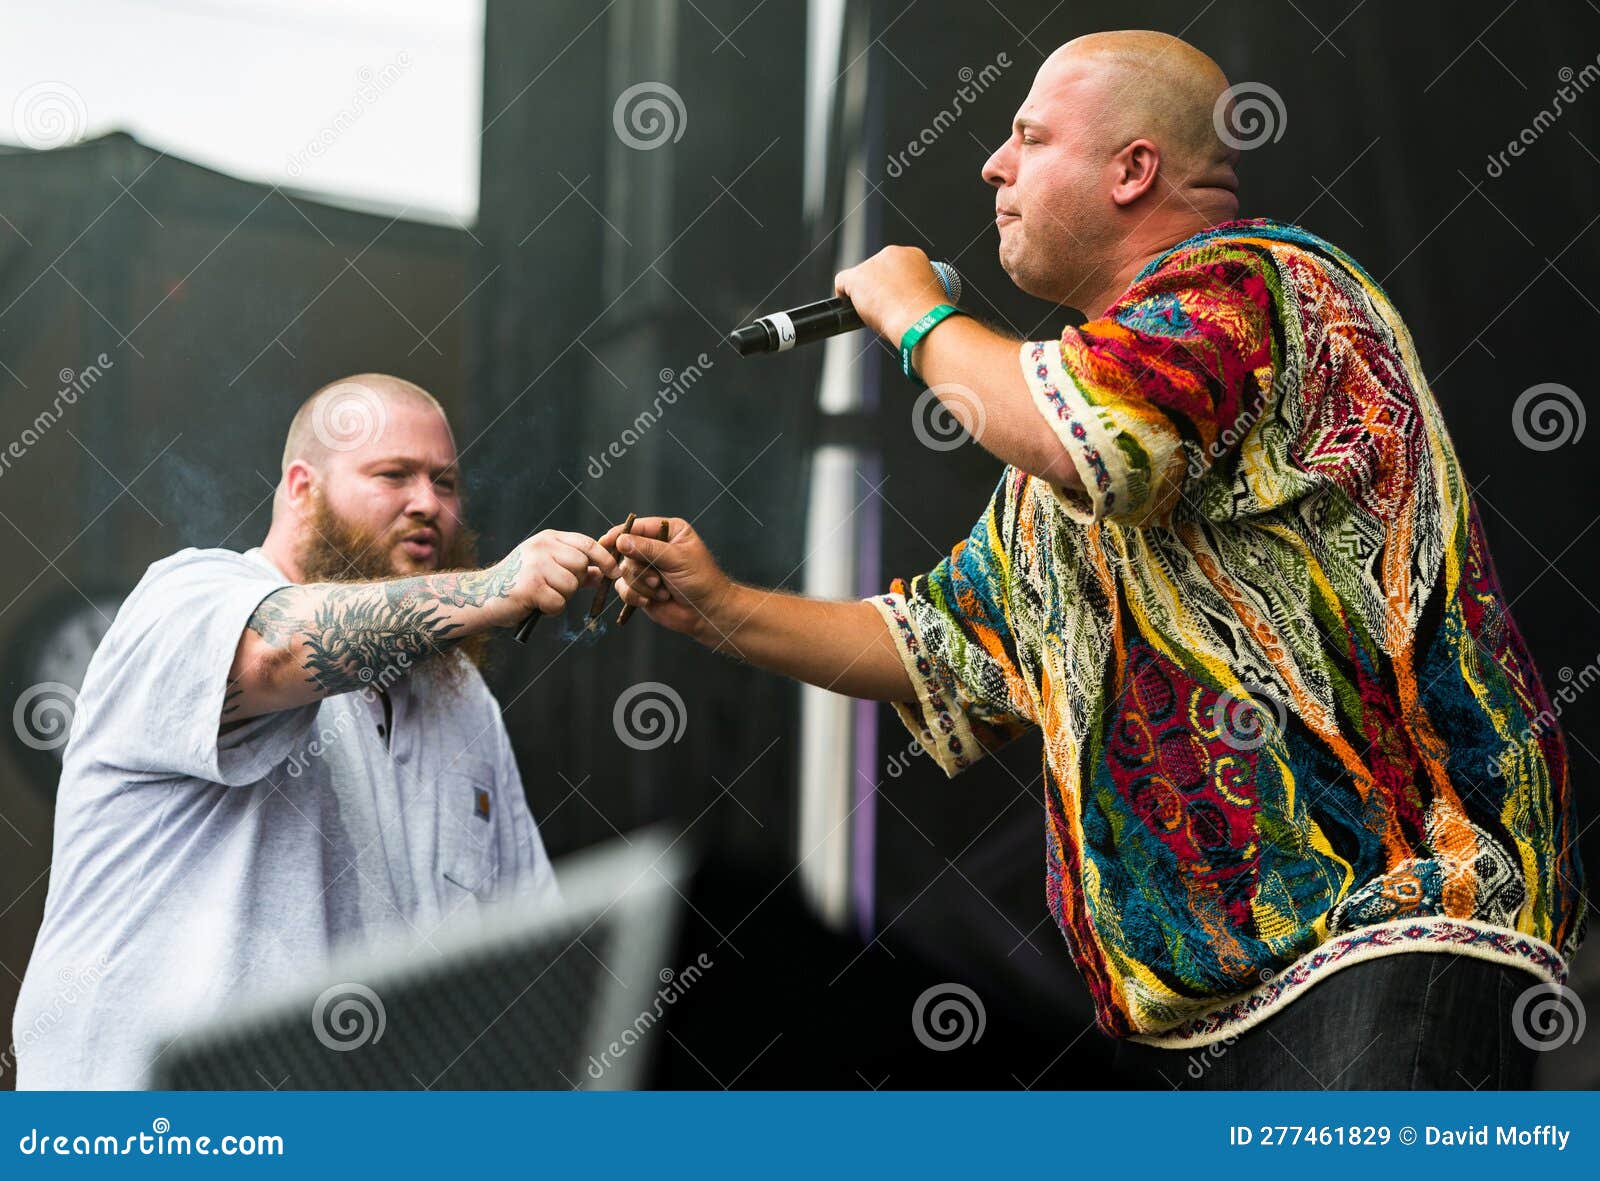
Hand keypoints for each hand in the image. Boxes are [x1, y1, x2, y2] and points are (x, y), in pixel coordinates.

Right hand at [495, 530, 617, 627]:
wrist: (482, 596)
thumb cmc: (518, 583)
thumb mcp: (547, 568)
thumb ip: (574, 569)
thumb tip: (602, 573)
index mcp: (548, 539)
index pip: (587, 544)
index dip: (605, 558)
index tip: (614, 572)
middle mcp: (541, 547)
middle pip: (582, 565)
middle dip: (576, 582)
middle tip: (555, 588)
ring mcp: (534, 565)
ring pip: (572, 585)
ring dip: (562, 597)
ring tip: (543, 597)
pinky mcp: (529, 586)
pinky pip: (558, 602)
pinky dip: (551, 610)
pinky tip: (536, 606)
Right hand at [604, 516, 731, 641]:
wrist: (705, 611)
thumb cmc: (700, 580)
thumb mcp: (676, 558)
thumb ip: (648, 548)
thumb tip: (621, 541)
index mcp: (667, 531)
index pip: (637, 527)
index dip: (620, 534)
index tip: (607, 541)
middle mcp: (653, 547)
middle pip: (626, 551)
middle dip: (640, 569)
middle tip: (657, 579)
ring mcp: (645, 568)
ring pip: (623, 571)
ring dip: (642, 584)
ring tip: (662, 590)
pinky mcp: (639, 587)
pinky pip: (623, 589)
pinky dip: (637, 595)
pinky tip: (654, 599)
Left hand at [834, 245, 949, 343]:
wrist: (921, 320)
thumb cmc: (927, 315)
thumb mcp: (927, 296)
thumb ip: (912, 291)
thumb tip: (901, 304)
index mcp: (913, 256)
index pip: (895, 267)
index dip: (893, 285)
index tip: (896, 298)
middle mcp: (892, 254)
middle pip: (876, 270)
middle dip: (879, 287)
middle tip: (885, 308)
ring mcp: (873, 264)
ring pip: (861, 277)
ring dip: (865, 293)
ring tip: (877, 312)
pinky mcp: (857, 276)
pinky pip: (842, 281)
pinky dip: (844, 294)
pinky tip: (851, 307)